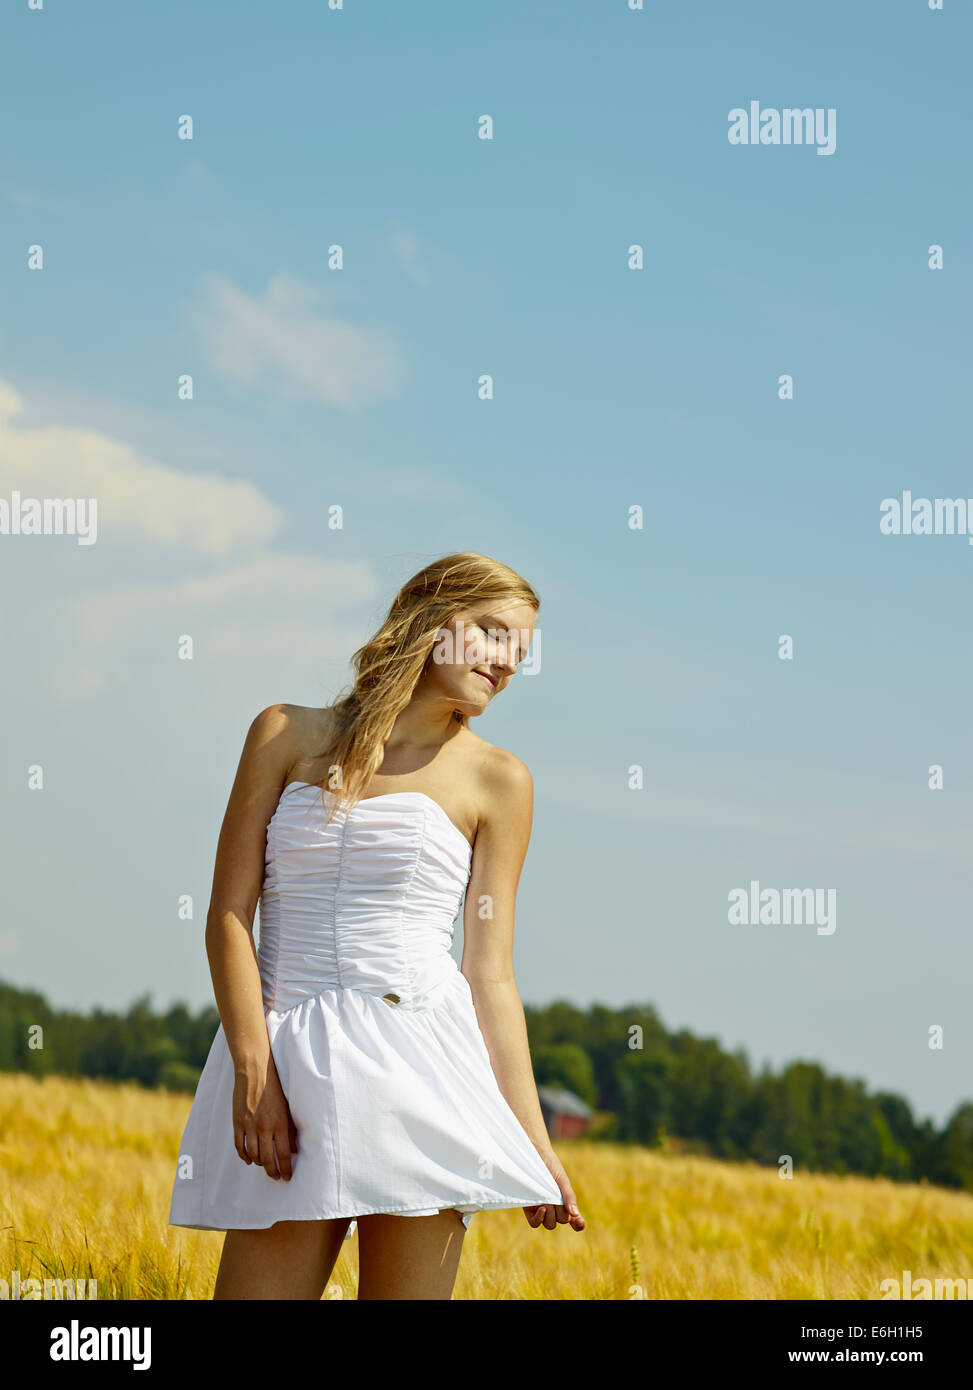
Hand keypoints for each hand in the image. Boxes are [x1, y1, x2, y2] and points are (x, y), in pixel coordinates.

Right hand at [232, 1057, 298, 1181]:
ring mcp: (249, 1125)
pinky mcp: (237, 1122)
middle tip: (276, 1177)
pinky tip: (249, 1160)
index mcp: (279, 1124)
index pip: (283, 1154)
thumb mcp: (287, 1108)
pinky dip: (244, 1155)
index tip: (287, 1177)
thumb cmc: (275, 1088)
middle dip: (273, 1171)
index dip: (285, 1169)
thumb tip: (293, 1150)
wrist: (255, 1071)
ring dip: (259, 1164)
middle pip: (267, 1159)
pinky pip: (239, 1145)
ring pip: (253, 1154)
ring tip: (264, 1167)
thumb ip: (290, 1129)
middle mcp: (264, 1127)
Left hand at [524, 1149, 584, 1230]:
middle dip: (560, 1212)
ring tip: (547, 1202)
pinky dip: (539, 1218)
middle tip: (556, 1198)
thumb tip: (574, 1214)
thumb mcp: (562, 1180)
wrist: (534, 1155)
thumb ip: (569, 1196)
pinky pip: (535, 1223)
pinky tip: (542, 1208)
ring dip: (550, 1215)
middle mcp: (555, 1208)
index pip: (574, 1219)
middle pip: (561, 1221)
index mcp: (566, 1202)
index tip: (579, 1222)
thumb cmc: (551, 1165)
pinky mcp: (529, 1208)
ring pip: (549, 1224)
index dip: (578, 1224)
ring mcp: (542, 1209)